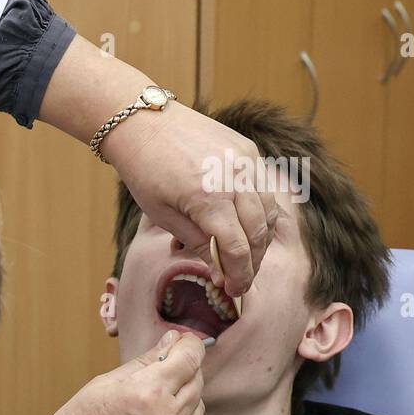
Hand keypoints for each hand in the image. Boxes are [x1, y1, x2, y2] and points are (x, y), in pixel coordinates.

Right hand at [28, 330, 206, 414]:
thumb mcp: (102, 385)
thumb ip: (142, 363)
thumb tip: (169, 342)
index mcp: (147, 391)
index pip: (189, 358)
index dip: (189, 345)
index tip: (183, 342)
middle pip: (197, 381)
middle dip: (185, 368)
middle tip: (165, 365)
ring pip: (196, 407)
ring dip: (183, 395)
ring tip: (154, 396)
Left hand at [104, 101, 276, 298]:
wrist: (144, 123)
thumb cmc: (145, 171)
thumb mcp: (163, 215)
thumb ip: (197, 242)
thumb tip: (219, 270)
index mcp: (208, 199)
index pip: (236, 249)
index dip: (238, 275)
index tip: (234, 291)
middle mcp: (235, 179)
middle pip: (258, 233)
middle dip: (252, 262)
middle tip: (239, 280)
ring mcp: (246, 161)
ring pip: (269, 211)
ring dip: (261, 239)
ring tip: (244, 257)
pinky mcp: (249, 150)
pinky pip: (266, 188)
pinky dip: (262, 211)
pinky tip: (249, 226)